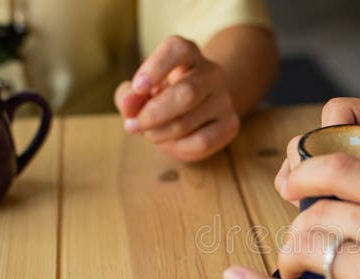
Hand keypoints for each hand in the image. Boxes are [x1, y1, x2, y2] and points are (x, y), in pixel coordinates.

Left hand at [114, 35, 239, 161]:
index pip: (178, 49)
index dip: (156, 67)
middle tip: (133, 125)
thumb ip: (129, 96)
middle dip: (154, 114)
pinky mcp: (230, 124)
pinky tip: (172, 143)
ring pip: (190, 121)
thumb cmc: (162, 96)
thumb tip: (129, 104)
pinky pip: (202, 141)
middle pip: (187, 93)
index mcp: (188, 54)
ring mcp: (224, 99)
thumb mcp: (140, 92)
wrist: (198, 107)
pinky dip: (179, 147)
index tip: (138, 88)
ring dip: (161, 133)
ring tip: (150, 134)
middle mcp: (212, 72)